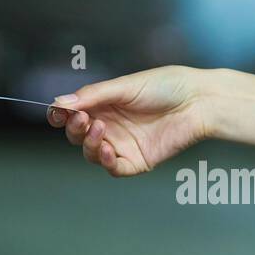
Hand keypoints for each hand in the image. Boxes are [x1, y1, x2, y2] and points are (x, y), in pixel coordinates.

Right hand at [48, 66, 214, 176]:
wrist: (198, 101)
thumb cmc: (166, 86)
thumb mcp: (125, 86)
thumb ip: (93, 96)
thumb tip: (60, 102)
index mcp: (104, 105)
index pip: (73, 114)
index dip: (60, 115)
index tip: (56, 113)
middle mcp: (110, 125)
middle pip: (78, 135)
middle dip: (74, 128)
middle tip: (83, 119)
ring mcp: (123, 144)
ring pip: (92, 153)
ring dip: (89, 144)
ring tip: (99, 129)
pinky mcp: (138, 160)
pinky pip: (115, 168)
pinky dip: (107, 162)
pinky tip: (109, 150)